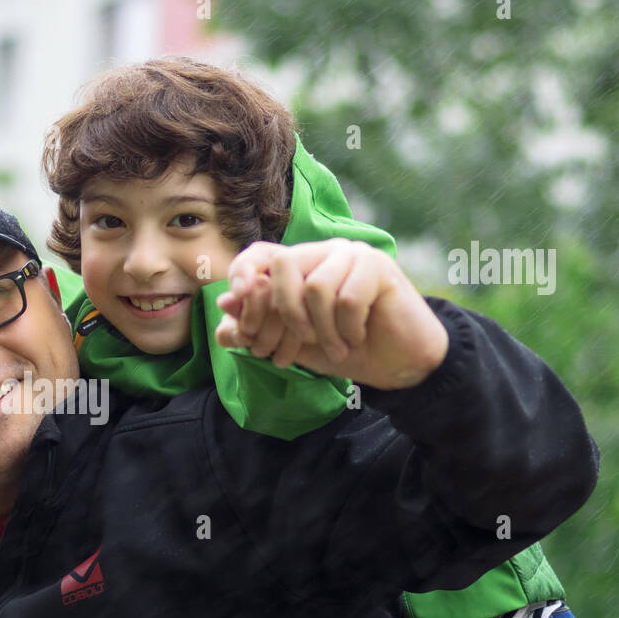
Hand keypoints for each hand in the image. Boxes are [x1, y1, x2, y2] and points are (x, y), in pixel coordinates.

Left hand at [214, 239, 448, 389]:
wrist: (396, 364)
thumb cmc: (343, 349)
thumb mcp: (291, 344)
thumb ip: (258, 328)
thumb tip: (222, 308)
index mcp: (300, 266)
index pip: (261, 253)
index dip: (242, 271)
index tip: (233, 298)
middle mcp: (323, 253)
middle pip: (285, 263)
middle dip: (285, 313)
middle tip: (304, 343)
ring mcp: (352, 255)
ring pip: (316, 286)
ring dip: (322, 330)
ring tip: (337, 347)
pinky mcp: (378, 266)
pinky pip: (347, 297)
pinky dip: (347, 328)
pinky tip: (356, 338)